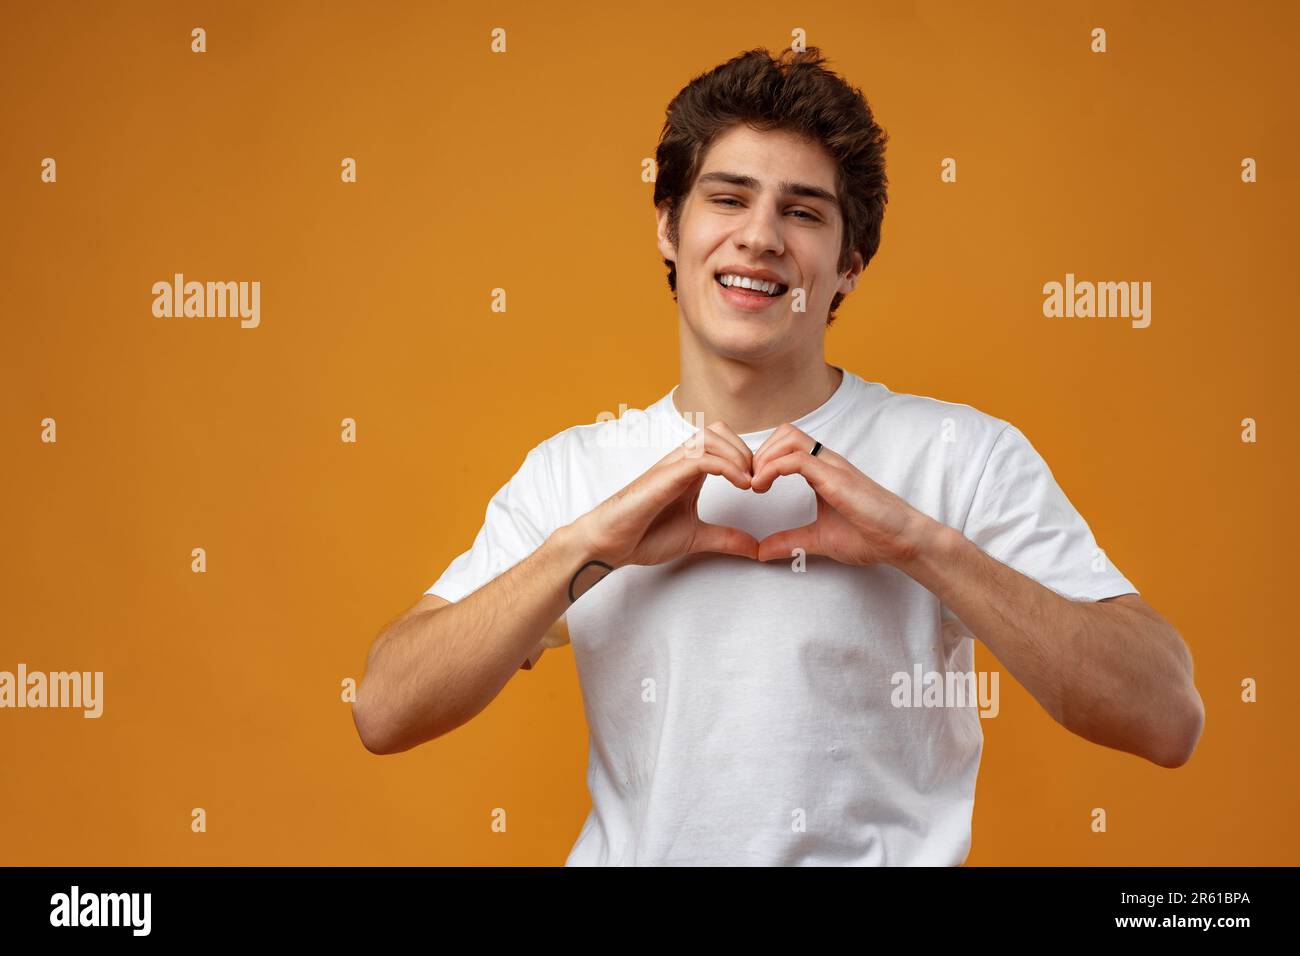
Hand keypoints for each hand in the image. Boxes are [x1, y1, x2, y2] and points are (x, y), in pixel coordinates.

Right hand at [572, 421, 760, 568]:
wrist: (609, 544)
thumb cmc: (642, 535)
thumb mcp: (696, 537)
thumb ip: (725, 538)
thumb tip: (755, 547)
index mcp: (688, 471)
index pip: (721, 442)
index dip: (746, 456)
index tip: (760, 485)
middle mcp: (680, 463)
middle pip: (718, 430)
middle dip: (745, 450)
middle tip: (758, 480)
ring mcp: (671, 466)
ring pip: (710, 437)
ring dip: (738, 455)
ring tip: (750, 482)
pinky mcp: (665, 476)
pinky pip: (701, 457)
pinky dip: (727, 466)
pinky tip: (741, 485)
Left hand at [748, 423, 930, 566]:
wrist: (902, 541)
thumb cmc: (870, 536)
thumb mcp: (819, 540)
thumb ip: (790, 542)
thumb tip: (761, 551)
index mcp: (823, 471)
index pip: (787, 445)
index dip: (763, 459)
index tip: (752, 486)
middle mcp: (827, 462)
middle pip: (785, 432)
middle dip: (760, 453)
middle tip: (750, 483)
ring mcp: (832, 467)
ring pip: (789, 437)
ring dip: (764, 457)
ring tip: (755, 486)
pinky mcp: (836, 478)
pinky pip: (797, 459)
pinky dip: (772, 469)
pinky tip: (762, 488)